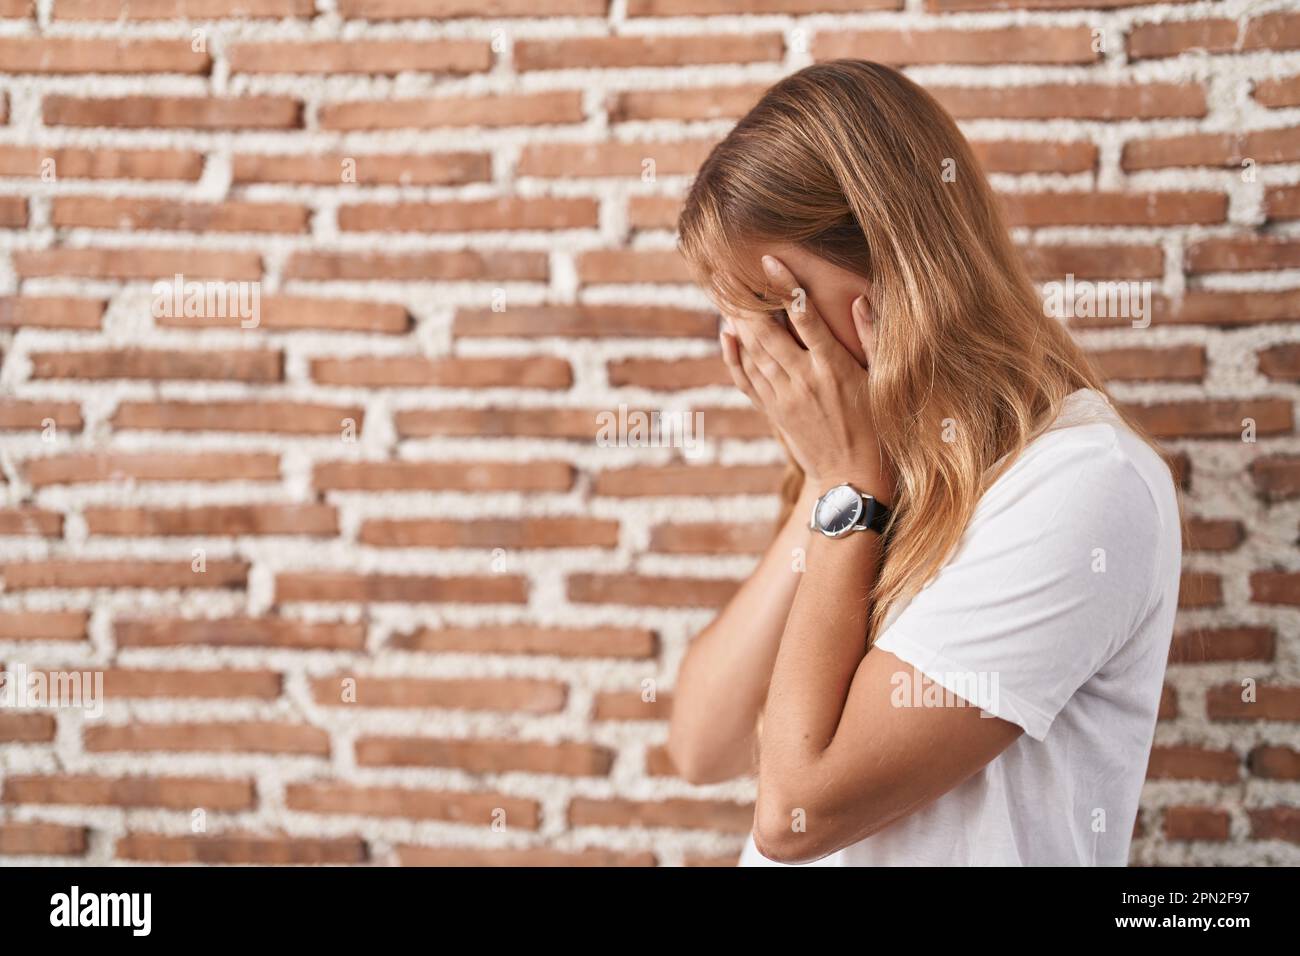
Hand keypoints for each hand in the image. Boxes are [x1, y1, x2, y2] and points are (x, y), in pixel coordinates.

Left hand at [718, 255, 893, 504]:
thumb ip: (873, 340)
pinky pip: (746, 380)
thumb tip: (859, 299)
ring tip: (721, 292)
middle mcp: (804, 381)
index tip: (768, 260)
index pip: (805, 317)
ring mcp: (785, 398)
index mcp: (835, 368)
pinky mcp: (774, 412)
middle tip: (726, 271)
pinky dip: (733, 356)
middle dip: (745, 300)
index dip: (785, 286)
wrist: (853, 481)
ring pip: (752, 352)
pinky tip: (726, 334)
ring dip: (735, 321)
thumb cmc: (880, 429)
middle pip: (766, 332)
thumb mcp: (886, 383)